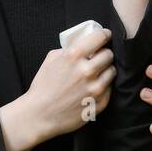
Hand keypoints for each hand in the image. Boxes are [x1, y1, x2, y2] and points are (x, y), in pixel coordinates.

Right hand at [0, 28, 114, 150]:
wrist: (39, 115)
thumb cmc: (43, 87)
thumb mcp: (50, 60)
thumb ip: (68, 49)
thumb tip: (83, 44)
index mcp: (73, 56)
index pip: (99, 38)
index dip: (104, 35)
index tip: (106, 35)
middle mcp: (86, 71)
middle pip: (109, 54)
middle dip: (104, 54)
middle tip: (99, 57)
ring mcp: (95, 88)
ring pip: (112, 71)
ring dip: (106, 70)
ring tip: (96, 74)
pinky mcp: (100, 102)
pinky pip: (109, 88)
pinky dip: (104, 86)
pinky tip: (92, 88)